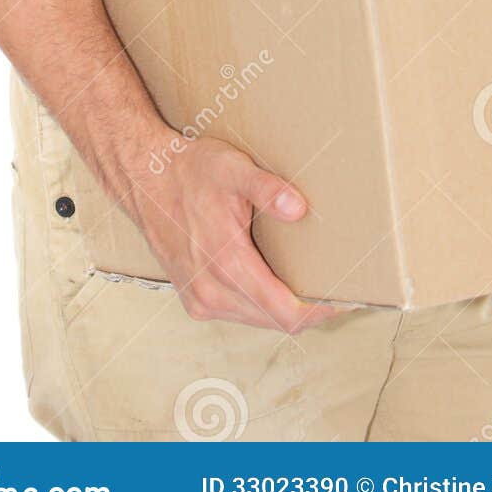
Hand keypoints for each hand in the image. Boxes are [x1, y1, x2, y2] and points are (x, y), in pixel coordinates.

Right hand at [132, 133, 350, 331]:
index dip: (320, 311)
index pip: (285, 312)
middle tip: (338, 289)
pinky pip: (238, 313)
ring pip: (257, 320)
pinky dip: (261, 305)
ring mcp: (200, 300)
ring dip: (285, 309)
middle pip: (276, 321)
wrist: (146, 178)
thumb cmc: (190, 172)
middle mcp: (211, 292)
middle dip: (309, 310)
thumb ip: (267, 189)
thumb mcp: (232, 169)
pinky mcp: (194, 298)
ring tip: (312, 286)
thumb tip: (298, 209)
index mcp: (226, 265)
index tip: (345, 298)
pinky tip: (274, 282)